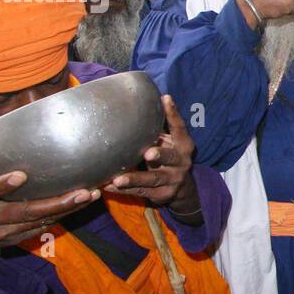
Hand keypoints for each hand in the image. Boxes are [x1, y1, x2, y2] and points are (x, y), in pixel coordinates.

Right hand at [0, 127, 98, 255]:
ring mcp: (4, 232)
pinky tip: (82, 203)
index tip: (21, 175)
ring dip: (67, 210)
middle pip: (23, 213)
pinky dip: (63, 216)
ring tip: (91, 194)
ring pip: (38, 222)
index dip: (0, 187)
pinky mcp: (17, 238)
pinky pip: (43, 227)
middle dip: (54, 204)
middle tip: (82, 191)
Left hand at [102, 96, 198, 210]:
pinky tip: (110, 187)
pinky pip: (141, 192)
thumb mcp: (170, 142)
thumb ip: (158, 128)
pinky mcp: (162, 195)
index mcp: (183, 145)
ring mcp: (173, 180)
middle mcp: (181, 162)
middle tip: (148, 154)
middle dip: (160, 156)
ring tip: (118, 179)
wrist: (182, 189)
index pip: (180, 127)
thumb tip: (136, 102)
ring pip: (153, 179)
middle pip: (170, 158)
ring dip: (135, 178)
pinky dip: (125, 190)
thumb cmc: (169, 157)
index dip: (173, 114)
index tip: (165, 99)